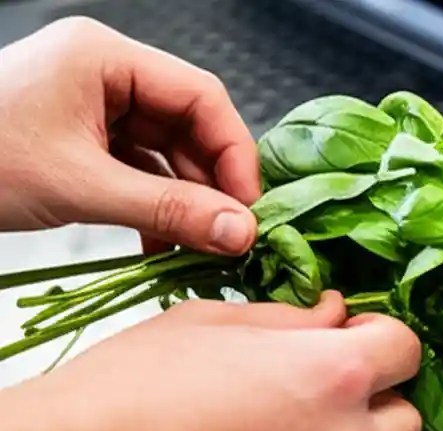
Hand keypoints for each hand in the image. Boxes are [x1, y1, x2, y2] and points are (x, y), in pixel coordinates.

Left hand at [0, 17, 258, 254]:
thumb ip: (167, 209)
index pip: (201, 97)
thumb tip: (241, 233)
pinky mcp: (81, 139)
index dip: (235, 153)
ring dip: (184, 203)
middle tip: (232, 237)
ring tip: (199, 248)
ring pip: (166, 154)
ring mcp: (92, 106)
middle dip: (211, 184)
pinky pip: (137, 171)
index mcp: (104, 57)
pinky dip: (153, 208)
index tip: (250, 209)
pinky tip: (162, 246)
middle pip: (189, 127)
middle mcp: (105, 73)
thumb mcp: (79, 188)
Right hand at [0, 292, 421, 430]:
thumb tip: (330, 319)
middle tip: (331, 396)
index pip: (407, 350)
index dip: (383, 340)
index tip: (362, 341)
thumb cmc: (125, 397)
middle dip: (378, 404)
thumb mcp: (210, 325)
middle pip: (407, 422)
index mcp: (332, 375)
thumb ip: (289, 323)